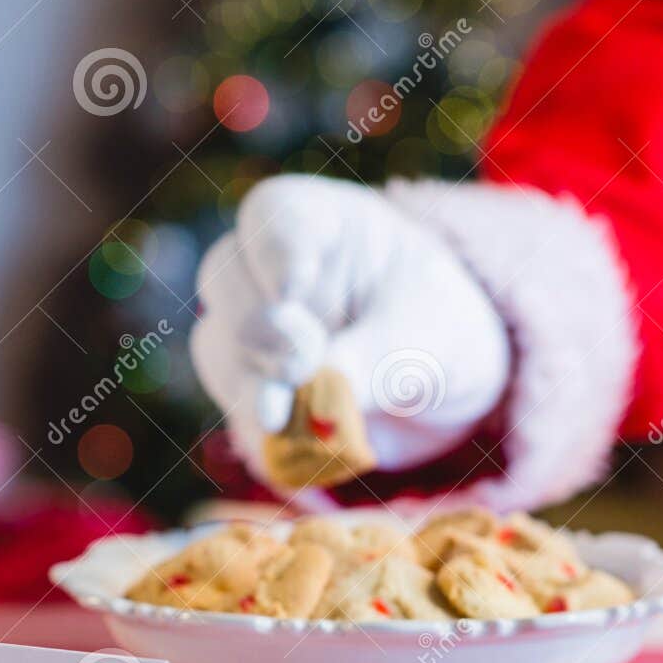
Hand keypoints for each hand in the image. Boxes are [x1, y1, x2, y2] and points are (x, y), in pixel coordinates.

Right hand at [190, 175, 508, 479]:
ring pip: (218, 347)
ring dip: (254, 387)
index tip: (291, 293)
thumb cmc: (440, 329)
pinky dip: (265, 432)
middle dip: (260, 331)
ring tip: (300, 419)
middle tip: (304, 366)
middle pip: (226, 281)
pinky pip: (234, 407)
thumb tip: (314, 390)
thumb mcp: (429, 336)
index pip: (273, 216)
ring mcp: (251, 330)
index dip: (274, 255)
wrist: (443, 385)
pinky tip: (305, 446)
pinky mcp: (251, 389)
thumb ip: (374, 356)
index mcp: (319, 223)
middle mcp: (270, 269)